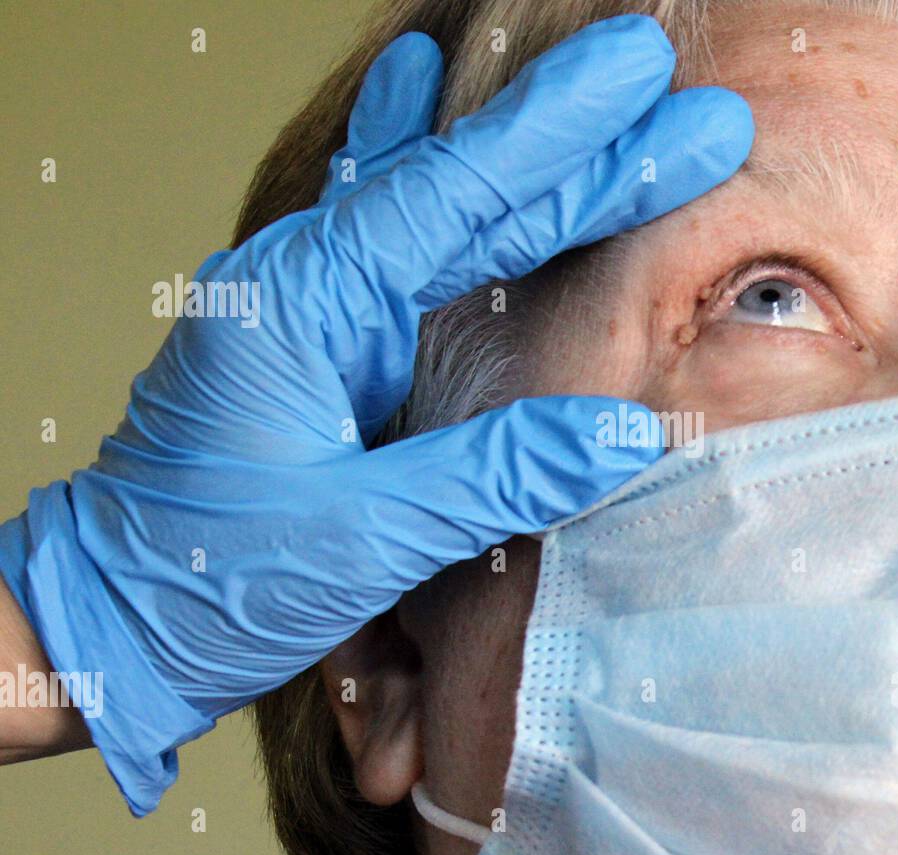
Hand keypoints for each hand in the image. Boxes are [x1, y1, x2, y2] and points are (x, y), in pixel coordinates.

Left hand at [0, 15, 752, 813]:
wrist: (108, 616)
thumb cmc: (208, 580)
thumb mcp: (363, 536)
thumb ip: (497, 475)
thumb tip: (628, 436)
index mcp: (307, 304)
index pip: (461, 196)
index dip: (566, 140)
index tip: (649, 82)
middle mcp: (305, 280)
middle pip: (463, 187)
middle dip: (577, 140)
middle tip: (671, 85)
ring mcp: (306, 304)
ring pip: (430, 197)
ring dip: (518, 143)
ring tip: (581, 77)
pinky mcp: (315, 339)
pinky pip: (386, 231)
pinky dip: (413, 156)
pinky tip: (416, 87)